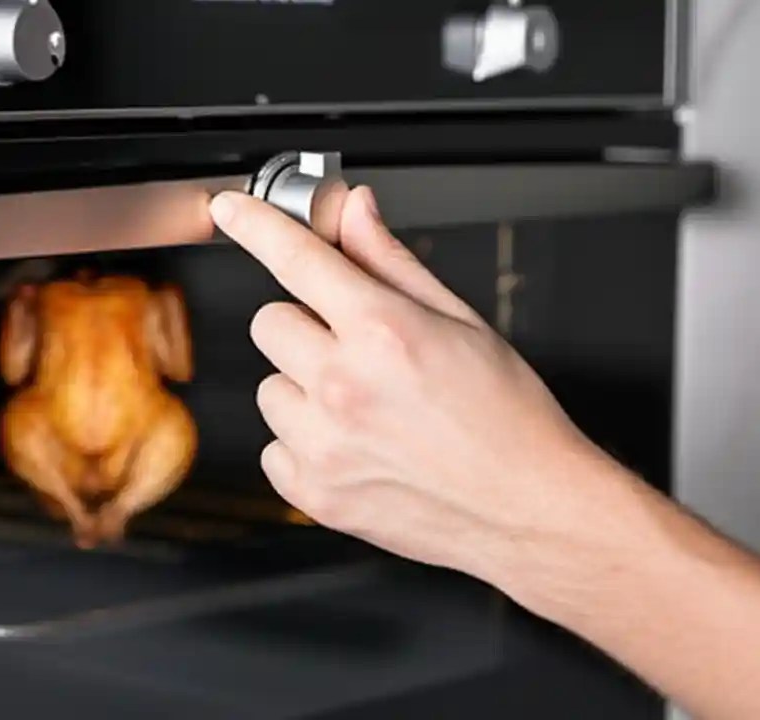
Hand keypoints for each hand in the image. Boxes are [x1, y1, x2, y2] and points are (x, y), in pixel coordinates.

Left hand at [210, 186, 644, 593]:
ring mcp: (323, 443)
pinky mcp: (313, 492)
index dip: (256, 224)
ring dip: (304, 389)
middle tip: (358, 351)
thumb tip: (355, 211)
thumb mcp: (462, 321)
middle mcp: (343, 385)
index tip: (230, 209)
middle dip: (307, 327)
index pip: (297, 259)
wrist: (529, 511)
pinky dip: (303, 445)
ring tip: (366, 409)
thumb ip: (391, 261)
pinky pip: (272, 447)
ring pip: (269, 387)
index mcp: (383, 331)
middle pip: (269, 323)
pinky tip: (355, 448)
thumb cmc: (508, 418)